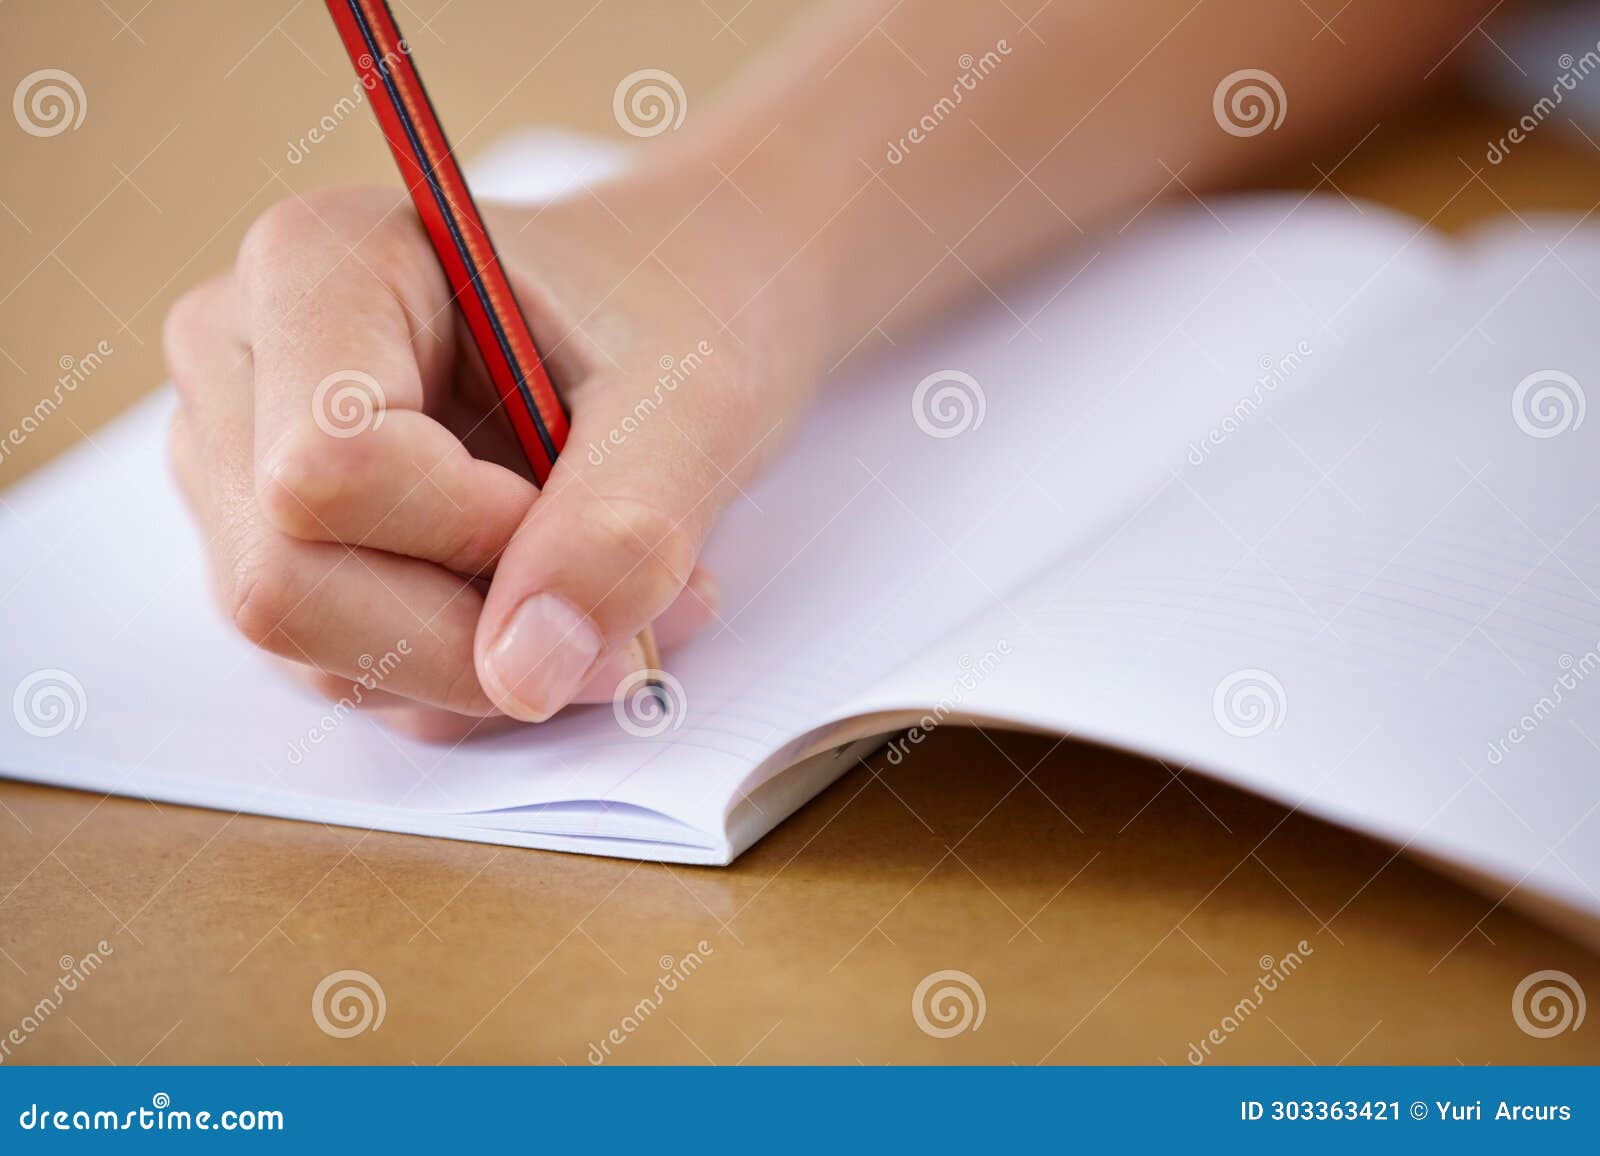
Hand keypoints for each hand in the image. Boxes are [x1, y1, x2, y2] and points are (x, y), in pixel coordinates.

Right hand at [163, 177, 815, 739]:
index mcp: (317, 264)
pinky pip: (351, 677)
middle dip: (473, 639)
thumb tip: (527, 673)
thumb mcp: (693, 397)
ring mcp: (241, 468)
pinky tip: (550, 612)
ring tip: (609, 597)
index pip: (325, 469)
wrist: (679, 312)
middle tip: (631, 617)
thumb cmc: (678, 313)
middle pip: (283, 583)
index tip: (590, 519)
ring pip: (315, 655)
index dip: (472, 538)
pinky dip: (471, 680)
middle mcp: (243, 362)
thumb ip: (622, 526)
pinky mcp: (280, 554)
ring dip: (486, 670)